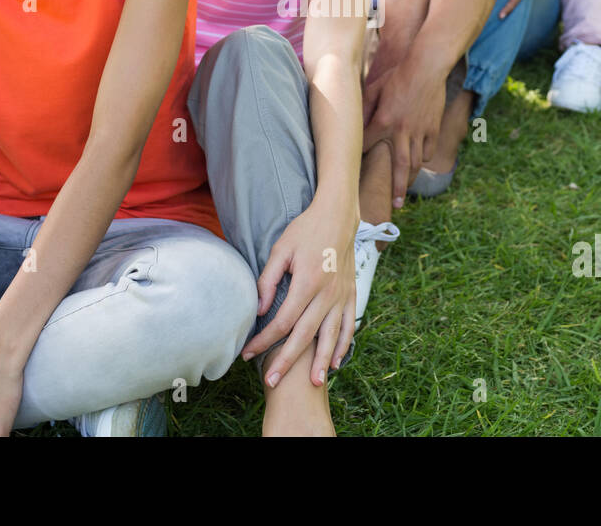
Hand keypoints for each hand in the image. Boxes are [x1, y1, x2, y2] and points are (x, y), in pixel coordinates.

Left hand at [242, 199, 356, 387]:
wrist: (338, 216)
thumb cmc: (305, 231)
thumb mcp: (281, 249)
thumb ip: (268, 280)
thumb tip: (259, 310)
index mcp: (307, 283)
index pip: (282, 321)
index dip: (264, 341)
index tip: (248, 354)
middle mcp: (327, 294)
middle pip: (305, 336)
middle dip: (287, 361)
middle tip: (272, 382)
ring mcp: (342, 296)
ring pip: (331, 336)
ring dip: (322, 362)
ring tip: (314, 384)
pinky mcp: (351, 294)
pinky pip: (349, 325)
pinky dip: (343, 345)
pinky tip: (336, 362)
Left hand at [362, 63, 445, 208]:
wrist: (427, 67)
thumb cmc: (397, 75)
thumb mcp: (374, 88)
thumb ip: (364, 107)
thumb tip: (353, 122)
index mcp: (384, 121)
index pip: (367, 145)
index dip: (358, 157)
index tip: (352, 170)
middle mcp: (402, 131)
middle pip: (399, 167)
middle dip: (396, 188)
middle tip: (394, 206)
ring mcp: (420, 131)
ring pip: (415, 162)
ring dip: (410, 179)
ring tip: (405, 192)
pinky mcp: (433, 128)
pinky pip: (428, 150)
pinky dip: (423, 159)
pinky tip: (418, 165)